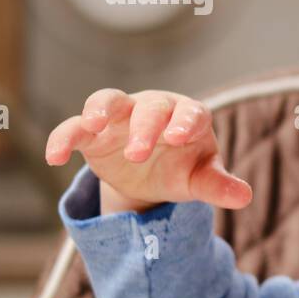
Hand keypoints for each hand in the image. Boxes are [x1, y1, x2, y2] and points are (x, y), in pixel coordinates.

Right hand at [44, 88, 251, 210]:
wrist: (153, 175)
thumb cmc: (183, 168)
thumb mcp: (200, 180)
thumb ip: (218, 186)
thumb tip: (245, 197)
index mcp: (188, 117)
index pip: (191, 112)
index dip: (185, 121)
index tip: (179, 137)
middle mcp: (155, 109)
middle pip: (149, 107)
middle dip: (144, 126)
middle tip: (138, 154)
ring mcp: (121, 117)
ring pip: (108, 100)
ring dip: (100, 109)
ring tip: (93, 125)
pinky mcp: (92, 133)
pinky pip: (74, 128)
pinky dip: (62, 138)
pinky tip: (53, 157)